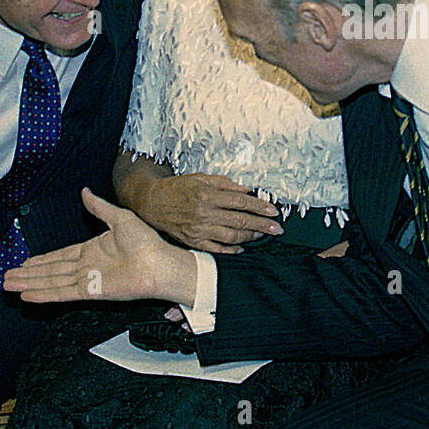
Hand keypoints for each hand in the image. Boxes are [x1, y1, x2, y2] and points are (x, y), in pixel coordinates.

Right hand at [5, 188, 194, 304]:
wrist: (160, 263)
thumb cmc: (148, 243)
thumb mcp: (120, 217)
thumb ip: (99, 207)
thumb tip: (86, 192)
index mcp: (93, 250)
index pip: (60, 256)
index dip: (40, 260)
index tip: (24, 262)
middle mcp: (87, 266)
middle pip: (50, 270)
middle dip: (28, 273)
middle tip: (7, 276)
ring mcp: (88, 280)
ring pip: (51, 282)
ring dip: (30, 283)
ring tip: (9, 285)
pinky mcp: (91, 291)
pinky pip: (63, 293)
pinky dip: (45, 294)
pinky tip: (28, 295)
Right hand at [135, 172, 281, 253]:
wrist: (152, 202)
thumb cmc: (179, 188)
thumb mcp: (201, 178)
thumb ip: (226, 184)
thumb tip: (248, 189)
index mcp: (208, 195)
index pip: (241, 202)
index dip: (260, 207)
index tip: (274, 211)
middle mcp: (204, 213)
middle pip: (240, 220)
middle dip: (261, 225)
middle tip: (277, 229)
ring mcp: (198, 229)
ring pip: (231, 236)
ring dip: (249, 237)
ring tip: (261, 235)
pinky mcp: (192, 241)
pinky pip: (216, 248)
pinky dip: (230, 249)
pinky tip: (241, 247)